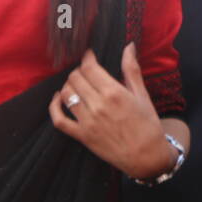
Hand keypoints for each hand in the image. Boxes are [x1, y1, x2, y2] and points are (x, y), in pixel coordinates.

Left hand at [48, 43, 174, 180]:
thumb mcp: (142, 94)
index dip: (87, 59)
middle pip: (76, 79)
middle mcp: (98, 106)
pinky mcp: (81, 135)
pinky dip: (54, 107)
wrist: (145, 155)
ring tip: (76, 84)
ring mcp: (87, 122)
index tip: (89, 56)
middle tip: (84, 72)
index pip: (90, 68)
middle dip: (78, 71)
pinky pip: (59, 120)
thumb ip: (131, 69)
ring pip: (66, 95)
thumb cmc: (147, 124)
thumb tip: (128, 47)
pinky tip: (57, 99)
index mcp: (114, 93)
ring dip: (68, 86)